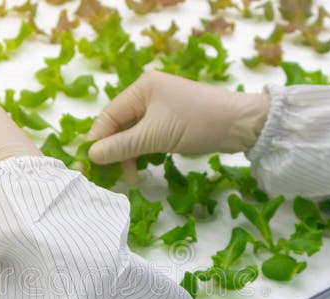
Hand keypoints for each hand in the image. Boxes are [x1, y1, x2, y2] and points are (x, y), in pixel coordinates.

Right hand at [87, 71, 270, 164]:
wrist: (241, 125)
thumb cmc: (197, 123)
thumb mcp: (155, 136)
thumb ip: (122, 146)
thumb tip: (91, 155)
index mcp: (141, 88)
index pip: (109, 116)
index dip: (97, 142)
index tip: (88, 167)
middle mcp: (148, 93)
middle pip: (119, 126)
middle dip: (114, 152)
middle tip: (111, 178)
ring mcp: (160, 107)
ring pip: (133, 135)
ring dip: (129, 157)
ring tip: (131, 179)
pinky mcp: (171, 121)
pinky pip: (147, 138)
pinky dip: (143, 154)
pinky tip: (144, 169)